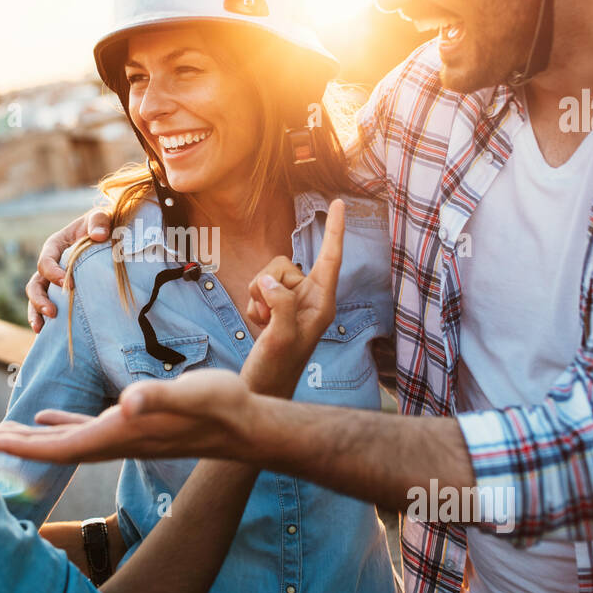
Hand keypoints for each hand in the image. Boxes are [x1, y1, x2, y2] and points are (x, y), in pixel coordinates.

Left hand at [0, 369, 256, 464]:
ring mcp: (123, 436)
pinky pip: (86, 430)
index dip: (23, 445)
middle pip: (55, 448)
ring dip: (32, 438)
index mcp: (121, 433)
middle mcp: (117, 440)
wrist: (246, 424)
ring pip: (66, 441)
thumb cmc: (222, 406)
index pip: (62, 446)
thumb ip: (158, 399)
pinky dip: (61, 425)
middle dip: (15, 444)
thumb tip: (127, 403)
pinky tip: (46, 419)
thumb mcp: (192, 395)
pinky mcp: (133, 427)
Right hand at [25, 208, 111, 331]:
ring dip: (37, 313)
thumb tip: (98, 235)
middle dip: (40, 300)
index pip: (46, 261)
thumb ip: (99, 222)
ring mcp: (54, 281)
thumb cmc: (104, 225)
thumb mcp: (102, 217)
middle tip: (53, 313)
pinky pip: (50, 307)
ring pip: (37, 298)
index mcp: (55, 246)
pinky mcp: (63, 293)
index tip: (69, 285)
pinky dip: (46, 320)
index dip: (53, 274)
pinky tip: (49, 333)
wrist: (111, 236)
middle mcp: (50, 265)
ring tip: (41, 328)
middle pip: (35, 284)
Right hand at [240, 198, 345, 391]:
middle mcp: (309, 300)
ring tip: (264, 324)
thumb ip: (281, 304)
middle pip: (284, 265)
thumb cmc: (277, 369)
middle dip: (268, 284)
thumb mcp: (283, 336)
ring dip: (258, 298)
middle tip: (268, 317)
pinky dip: (252, 307)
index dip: (334, 229)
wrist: (260, 390)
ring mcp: (291, 304)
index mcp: (322, 303)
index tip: (340, 202)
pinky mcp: (274, 309)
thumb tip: (270, 282)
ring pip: (267, 276)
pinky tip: (260, 327)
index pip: (330, 258)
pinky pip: (256, 290)